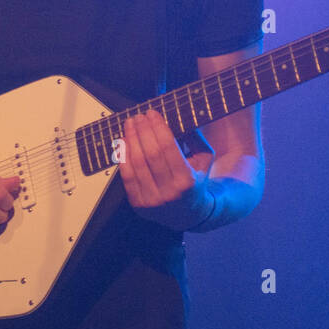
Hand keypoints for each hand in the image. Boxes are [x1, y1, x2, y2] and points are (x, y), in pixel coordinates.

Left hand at [118, 110, 213, 231]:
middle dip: (142, 131)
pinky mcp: (138, 205)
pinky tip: (124, 142)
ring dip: (131, 140)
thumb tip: (179, 114)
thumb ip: (195, 137)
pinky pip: (127, 177)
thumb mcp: (204, 159)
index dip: (158, 127)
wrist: (190, 215)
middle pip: (150, 154)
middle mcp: (168, 193)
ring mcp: (151, 200)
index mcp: (187, 181)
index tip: (152, 113)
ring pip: (136, 164)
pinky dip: (123, 157)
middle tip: (138, 116)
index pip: (168, 148)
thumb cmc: (196, 182)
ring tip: (130, 125)